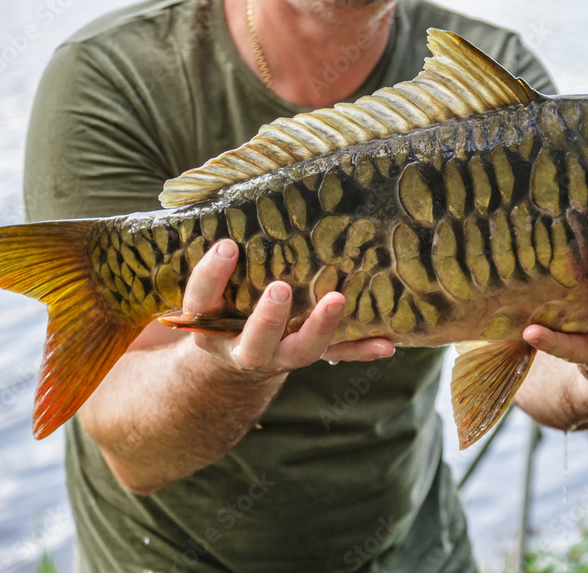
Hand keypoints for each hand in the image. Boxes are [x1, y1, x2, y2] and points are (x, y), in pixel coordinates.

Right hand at [184, 240, 394, 373]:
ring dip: (321, 328)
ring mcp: (279, 357)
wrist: (233, 359)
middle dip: (267, 319)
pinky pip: (338, 356)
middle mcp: (243, 348)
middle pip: (254, 344)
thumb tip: (222, 227)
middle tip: (280, 288)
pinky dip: (361, 350)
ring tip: (337, 300)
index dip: (211, 276)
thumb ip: (216, 267)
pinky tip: (385, 343)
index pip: (202, 301)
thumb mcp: (209, 293)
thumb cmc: (223, 307)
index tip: (227, 246)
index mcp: (211, 326)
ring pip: (301, 352)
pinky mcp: (308, 357)